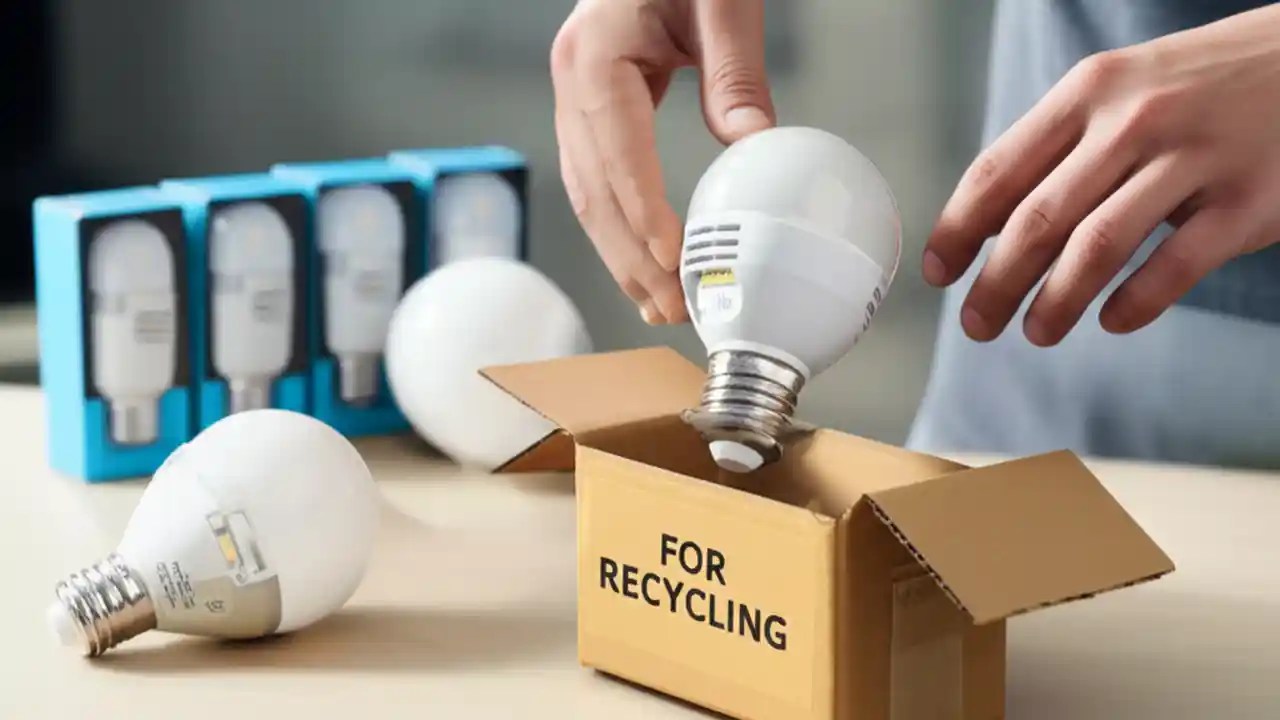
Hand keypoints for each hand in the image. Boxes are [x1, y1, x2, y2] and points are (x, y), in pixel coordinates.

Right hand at [551, 0, 774, 323]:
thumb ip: (735, 70)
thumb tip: (753, 147)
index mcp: (595, 54)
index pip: (616, 151)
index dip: (642, 214)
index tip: (673, 262)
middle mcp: (572, 78)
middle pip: (592, 188)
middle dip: (629, 257)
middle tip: (673, 308)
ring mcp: (574, 93)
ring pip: (588, 193)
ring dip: (620, 254)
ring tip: (658, 305)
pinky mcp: (592, 104)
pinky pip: (598, 178)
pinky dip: (621, 226)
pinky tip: (646, 260)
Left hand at [924, 4, 1279, 345]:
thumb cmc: (1203, 86)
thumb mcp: (1122, 90)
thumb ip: (1059, 148)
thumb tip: (988, 222)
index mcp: (1089, 92)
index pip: (998, 170)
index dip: (958, 230)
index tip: (938, 272)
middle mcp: (1134, 121)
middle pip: (1037, 220)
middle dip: (996, 283)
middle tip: (977, 325)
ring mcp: (1193, 159)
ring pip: (1096, 248)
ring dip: (1055, 303)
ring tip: (1037, 333)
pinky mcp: (1247, 202)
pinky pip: (1174, 268)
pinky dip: (1134, 305)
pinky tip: (1112, 322)